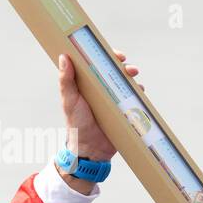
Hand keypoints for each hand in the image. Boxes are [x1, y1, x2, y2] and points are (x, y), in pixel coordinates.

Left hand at [58, 49, 141, 164]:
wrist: (90, 148)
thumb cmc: (76, 123)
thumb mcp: (69, 101)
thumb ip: (66, 81)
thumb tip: (63, 57)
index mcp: (87, 83)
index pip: (97, 63)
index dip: (106, 55)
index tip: (113, 54)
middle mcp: (101, 87)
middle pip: (115, 69)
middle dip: (123, 65)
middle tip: (127, 67)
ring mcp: (114, 97)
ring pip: (126, 80)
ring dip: (132, 76)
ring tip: (133, 78)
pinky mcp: (124, 107)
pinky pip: (134, 95)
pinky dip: (138, 91)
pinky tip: (139, 91)